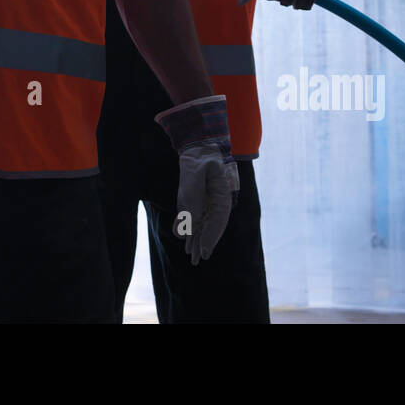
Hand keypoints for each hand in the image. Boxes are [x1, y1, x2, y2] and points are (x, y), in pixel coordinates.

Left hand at [155, 95, 239, 264]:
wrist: (199, 145)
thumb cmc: (201, 157)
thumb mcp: (197, 173)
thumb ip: (193, 197)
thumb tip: (190, 220)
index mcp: (222, 196)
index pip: (217, 222)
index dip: (211, 238)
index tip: (204, 252)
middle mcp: (214, 202)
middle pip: (209, 226)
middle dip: (202, 243)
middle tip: (197, 260)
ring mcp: (205, 200)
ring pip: (201, 223)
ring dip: (195, 238)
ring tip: (190, 254)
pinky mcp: (195, 197)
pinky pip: (192, 215)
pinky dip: (187, 226)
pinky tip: (182, 237)